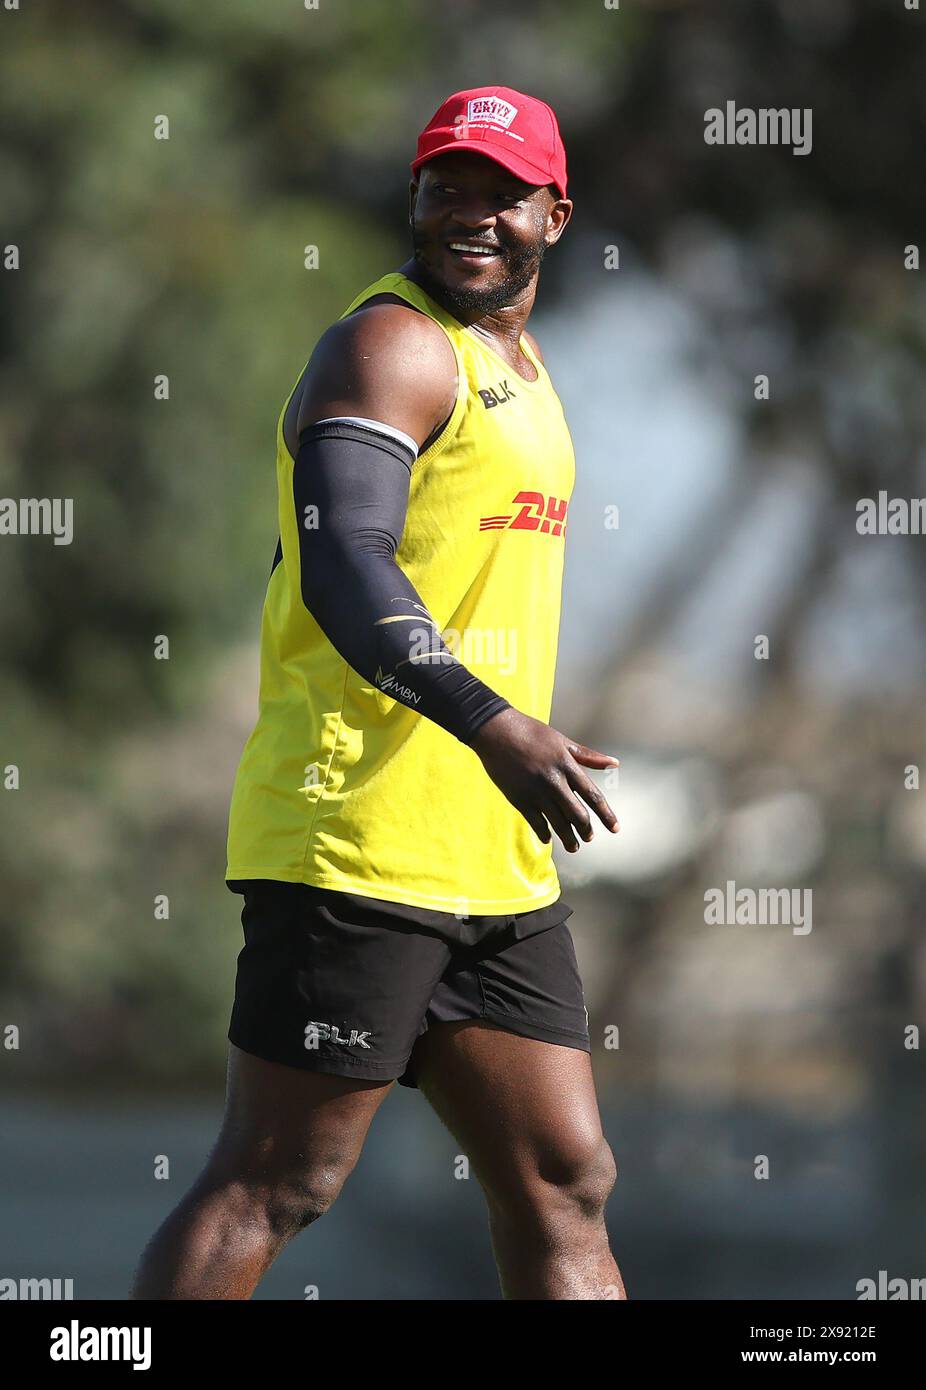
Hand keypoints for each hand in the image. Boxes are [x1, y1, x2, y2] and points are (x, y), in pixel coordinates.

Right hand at [470, 707, 619, 851]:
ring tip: (574, 847)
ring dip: (568, 838)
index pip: (593, 796)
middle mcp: (554, 781)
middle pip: (577, 814)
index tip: (615, 828)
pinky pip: (536, 822)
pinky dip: (544, 832)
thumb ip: (588, 756)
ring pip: (558, 823)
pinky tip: (548, 838)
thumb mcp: (562, 741)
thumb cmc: (531, 732)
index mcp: (568, 765)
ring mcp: (536, 791)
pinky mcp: (519, 798)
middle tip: (589, 838)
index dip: (606, 815)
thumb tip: (615, 763)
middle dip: (586, 830)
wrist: (496, 730)